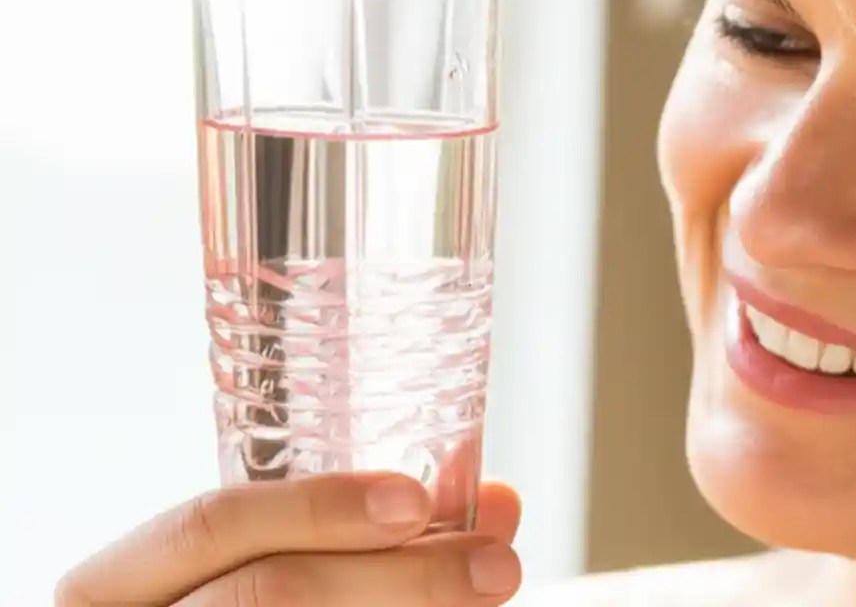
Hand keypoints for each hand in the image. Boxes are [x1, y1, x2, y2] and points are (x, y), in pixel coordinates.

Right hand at [55, 473, 522, 605]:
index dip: (314, 507)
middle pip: (270, 593)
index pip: (209, 524)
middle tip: (497, 565)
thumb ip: (367, 536)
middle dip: (398, 575)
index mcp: (118, 585)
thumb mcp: (267, 564)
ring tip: (490, 593)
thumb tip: (497, 503)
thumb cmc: (237, 600)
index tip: (416, 499)